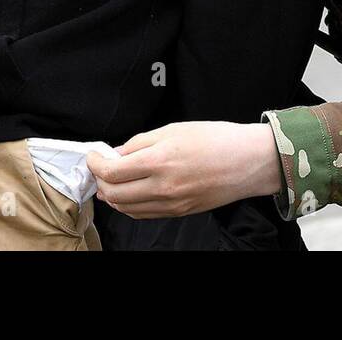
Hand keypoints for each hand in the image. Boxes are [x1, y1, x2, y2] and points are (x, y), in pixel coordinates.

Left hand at [86, 121, 281, 218]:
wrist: (249, 161)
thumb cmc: (216, 138)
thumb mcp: (173, 129)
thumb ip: (140, 142)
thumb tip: (118, 153)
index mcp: (159, 160)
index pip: (112, 171)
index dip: (95, 164)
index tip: (93, 155)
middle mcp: (163, 187)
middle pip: (114, 194)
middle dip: (100, 181)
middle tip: (99, 168)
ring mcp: (171, 203)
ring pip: (126, 208)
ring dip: (112, 196)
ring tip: (111, 181)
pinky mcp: (180, 212)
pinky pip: (144, 214)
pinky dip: (129, 205)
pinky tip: (130, 192)